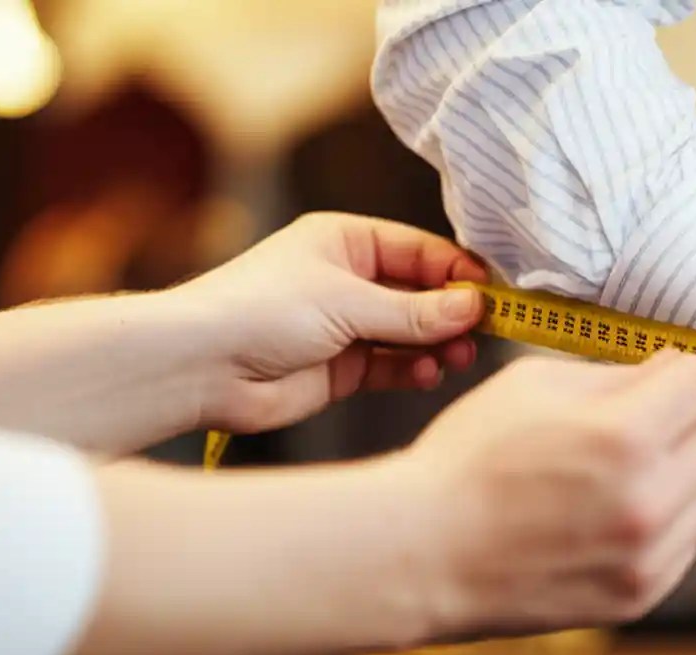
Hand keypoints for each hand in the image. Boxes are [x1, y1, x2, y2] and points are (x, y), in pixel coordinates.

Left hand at [174, 212, 489, 431]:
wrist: (200, 366)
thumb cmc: (260, 310)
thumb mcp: (346, 301)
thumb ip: (413, 311)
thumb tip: (474, 307)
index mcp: (346, 241)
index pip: (420, 251)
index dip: (458, 272)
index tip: (495, 294)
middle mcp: (348, 280)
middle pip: (420, 293)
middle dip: (454, 312)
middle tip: (489, 330)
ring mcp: (346, 326)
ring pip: (410, 333)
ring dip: (438, 343)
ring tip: (460, 355)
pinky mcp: (341, 368)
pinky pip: (392, 365)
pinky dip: (414, 369)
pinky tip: (430, 372)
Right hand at [400, 350, 695, 638]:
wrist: (424, 552)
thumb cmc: (468, 461)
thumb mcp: (532, 384)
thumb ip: (614, 374)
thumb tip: (669, 373)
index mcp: (624, 436)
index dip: (675, 371)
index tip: (658, 378)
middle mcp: (651, 500)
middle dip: (690, 419)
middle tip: (648, 421)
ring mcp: (650, 556)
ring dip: (685, 472)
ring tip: (626, 472)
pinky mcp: (642, 595)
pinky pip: (688, 542)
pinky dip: (665, 521)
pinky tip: (612, 514)